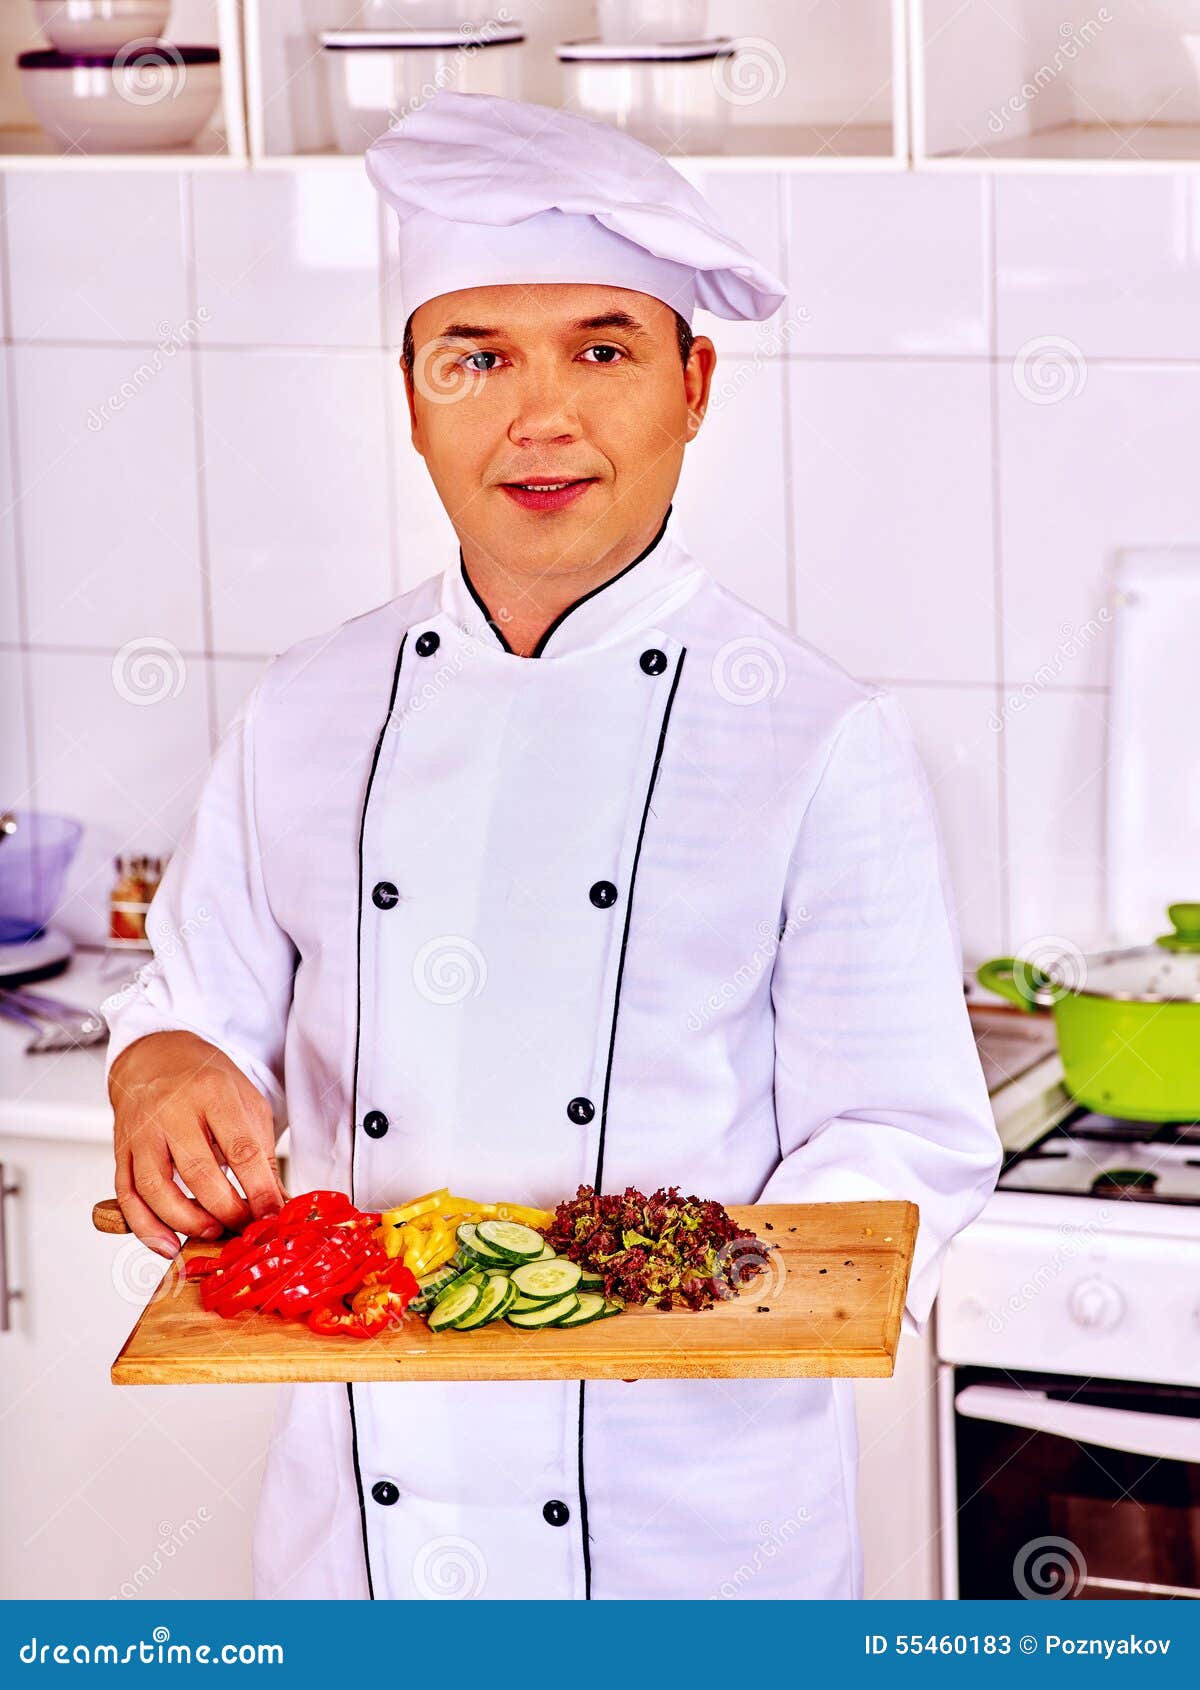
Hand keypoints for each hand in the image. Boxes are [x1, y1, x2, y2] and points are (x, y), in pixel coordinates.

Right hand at [109, 1030, 286, 1257]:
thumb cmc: (205, 1081)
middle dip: (225, 1210)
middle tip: (243, 1227)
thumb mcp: (246, 1102)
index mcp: (213, 1093)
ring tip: (212, 1232)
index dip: (259, 1190)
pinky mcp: (120, 1150)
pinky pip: (126, 1195)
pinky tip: (168, 1244)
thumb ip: (261, 1153)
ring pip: (154, 1187)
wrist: (155, 1056)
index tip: (272, 1216)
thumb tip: (277, 1204)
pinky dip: (144, 1227)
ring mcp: (142, 1131)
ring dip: (185, 1221)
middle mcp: (172, 1111)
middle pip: (198, 1171)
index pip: (241, 1149)